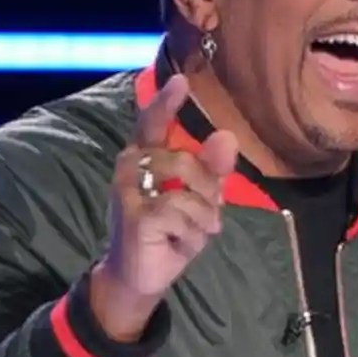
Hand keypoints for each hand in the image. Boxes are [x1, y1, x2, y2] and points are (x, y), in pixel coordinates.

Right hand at [90, 74, 238, 341]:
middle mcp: (132, 166)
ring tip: (191, 232)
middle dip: (208, 192)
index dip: (167, 102)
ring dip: (202, 218)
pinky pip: (181, 213)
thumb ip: (213, 169)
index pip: (153, 122)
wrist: (141, 275)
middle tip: (206, 217)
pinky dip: (192, 234)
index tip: (182, 81)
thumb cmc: (170, 231)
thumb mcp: (200, 200)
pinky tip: (179, 244)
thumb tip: (227, 136)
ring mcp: (129, 190)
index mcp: (147, 155)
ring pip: (188, 191)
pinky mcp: (135, 215)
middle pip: (187, 161)